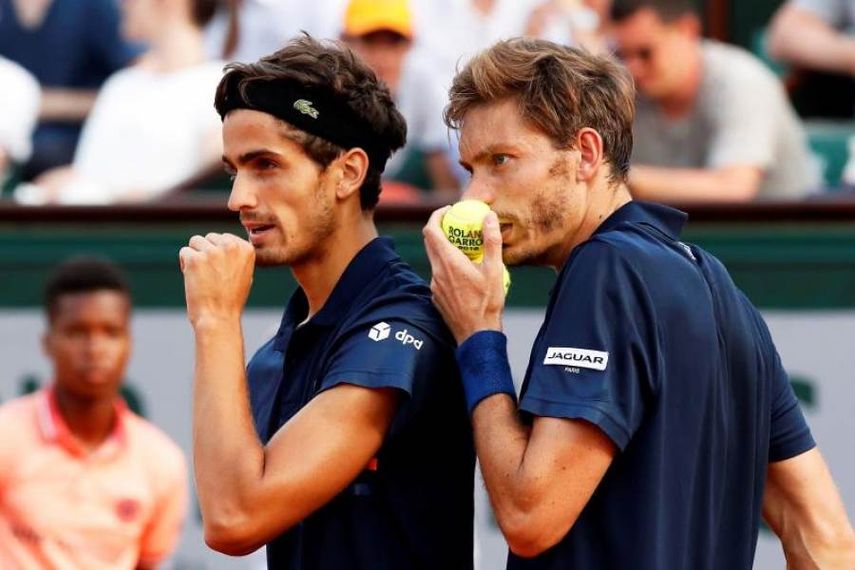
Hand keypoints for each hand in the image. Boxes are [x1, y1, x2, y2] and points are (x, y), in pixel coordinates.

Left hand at [179, 233, 254, 326]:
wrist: (219, 317)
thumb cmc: (231, 299)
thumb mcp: (244, 273)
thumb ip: (236, 255)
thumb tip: (225, 241)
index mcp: (246, 248)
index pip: (224, 238)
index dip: (219, 254)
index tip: (223, 272)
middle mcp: (231, 247)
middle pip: (209, 237)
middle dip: (206, 252)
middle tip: (211, 275)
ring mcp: (212, 252)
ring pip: (195, 242)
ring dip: (195, 256)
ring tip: (203, 276)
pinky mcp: (195, 259)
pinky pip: (184, 252)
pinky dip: (185, 265)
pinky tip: (194, 279)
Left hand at [422, 207, 504, 343]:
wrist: (477, 335)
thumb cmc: (487, 304)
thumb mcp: (495, 270)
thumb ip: (491, 241)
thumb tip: (488, 217)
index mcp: (448, 262)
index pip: (431, 230)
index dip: (437, 216)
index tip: (449, 211)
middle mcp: (437, 272)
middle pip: (430, 242)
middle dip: (441, 229)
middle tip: (457, 225)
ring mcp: (434, 286)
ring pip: (435, 259)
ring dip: (445, 249)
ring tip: (466, 249)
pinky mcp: (436, 297)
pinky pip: (439, 275)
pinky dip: (447, 266)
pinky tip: (465, 273)